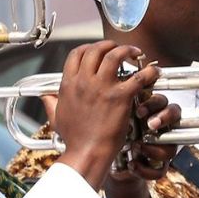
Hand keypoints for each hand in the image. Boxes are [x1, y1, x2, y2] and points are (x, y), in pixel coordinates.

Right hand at [52, 42, 156, 188]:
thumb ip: (51, 103)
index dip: (89, 47)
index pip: (77, 53)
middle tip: (119, 49)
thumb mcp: (56, 118)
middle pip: (97, 49)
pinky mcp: (120, 96)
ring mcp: (102, 87)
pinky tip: (153, 73)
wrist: (87, 152)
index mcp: (69, 84)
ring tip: (136, 53)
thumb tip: (46, 96)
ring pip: (115, 55)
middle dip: (110, 45)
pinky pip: (137, 76)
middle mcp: (84, 81)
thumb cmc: (74, 139)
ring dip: (128, 50)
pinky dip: (148, 72)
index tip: (98, 50)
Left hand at [104, 95, 179, 197]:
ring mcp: (162, 147)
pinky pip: (160, 170)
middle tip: (151, 124)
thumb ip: (119, 102)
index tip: (139, 111)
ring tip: (136, 147)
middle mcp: (161, 127)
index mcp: (150, 111)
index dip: (155, 104)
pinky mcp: (157, 166)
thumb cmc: (111, 130)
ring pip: (171, 148)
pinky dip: (145, 170)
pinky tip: (132, 165)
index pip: (163, 101)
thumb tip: (118, 92)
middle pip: (175, 118)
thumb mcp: (114, 115)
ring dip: (154, 149)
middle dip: (164, 118)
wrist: (105, 158)